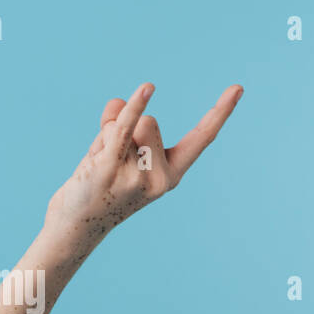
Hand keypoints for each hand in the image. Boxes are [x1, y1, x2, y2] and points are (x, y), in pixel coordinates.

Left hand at [44, 81, 242, 249]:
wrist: (75, 226)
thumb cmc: (98, 187)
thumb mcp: (115, 153)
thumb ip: (119, 124)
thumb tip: (120, 101)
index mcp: (170, 175)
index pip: (201, 138)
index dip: (220, 112)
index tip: (238, 87)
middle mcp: (159, 178)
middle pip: (150, 122)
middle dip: (126, 129)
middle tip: (110, 160)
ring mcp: (136, 176)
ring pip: (126, 124)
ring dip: (105, 134)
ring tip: (97, 163)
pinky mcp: (110, 169)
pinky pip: (123, 129)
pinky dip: (133, 107)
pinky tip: (148, 89)